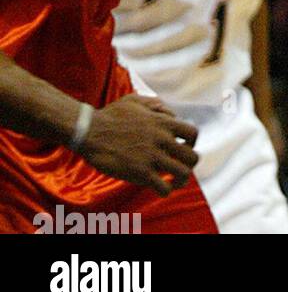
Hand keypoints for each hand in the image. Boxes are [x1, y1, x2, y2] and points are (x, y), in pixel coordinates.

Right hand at [78, 95, 198, 196]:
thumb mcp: (136, 100)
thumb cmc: (111, 115)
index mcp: (163, 122)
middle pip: (192, 156)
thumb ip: (155, 105)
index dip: (191, 143)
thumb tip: (170, 115)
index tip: (183, 147)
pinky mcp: (141, 173)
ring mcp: (152, 157)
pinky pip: (164, 187)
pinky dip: (166, 190)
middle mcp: (162, 139)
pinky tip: (160, 188)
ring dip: (181, 180)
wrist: (90, 131)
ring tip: (174, 182)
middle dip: (189, 164)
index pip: (193, 133)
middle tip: (180, 167)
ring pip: (182, 173)